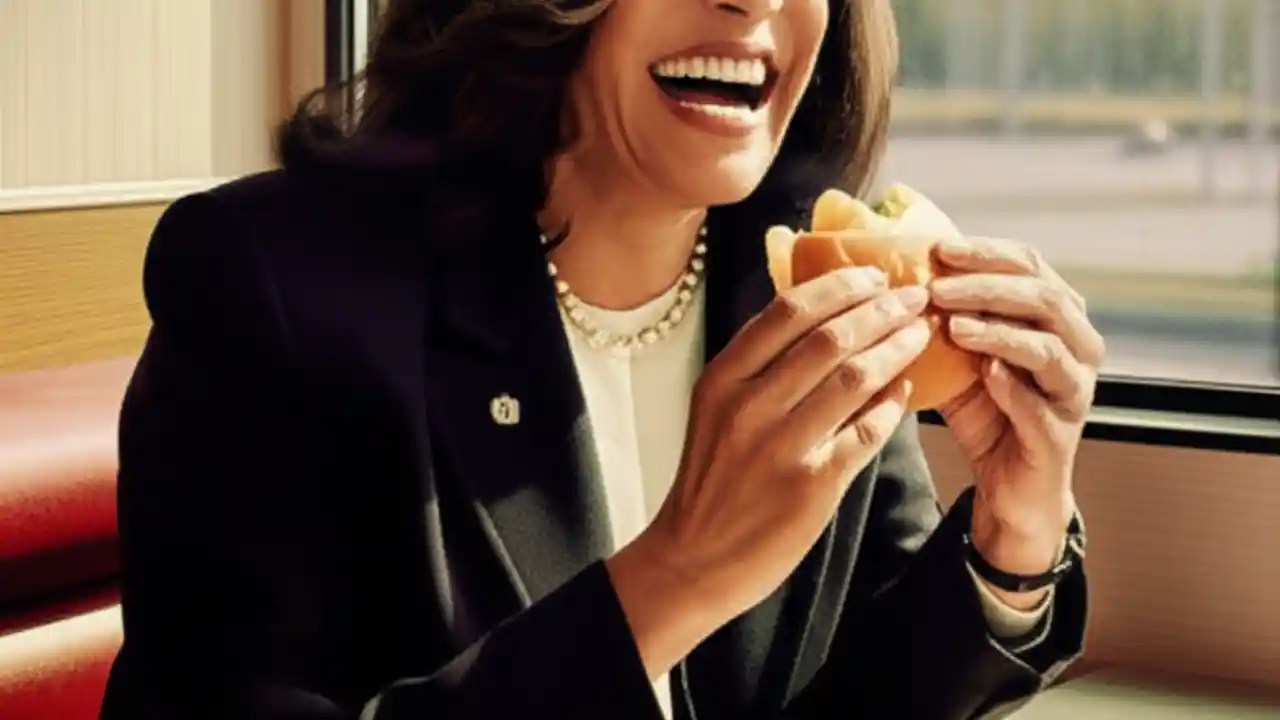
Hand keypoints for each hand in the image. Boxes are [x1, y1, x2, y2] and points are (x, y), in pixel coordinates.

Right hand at [606, 266, 929, 678]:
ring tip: (920, 334)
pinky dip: (891, 407)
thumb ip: (758, 367)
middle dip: (880, 310)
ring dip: (896, 349)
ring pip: (854, 379)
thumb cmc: (710, 478)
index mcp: (722, 379)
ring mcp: (780, 447)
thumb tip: (823, 319)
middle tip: (913, 297)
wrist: (693, 557)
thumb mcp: (715, 409)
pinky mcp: (810, 486)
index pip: (787, 313)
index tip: (873, 275)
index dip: (839, 287)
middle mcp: (748, 406)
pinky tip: (905, 391)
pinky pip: (865, 432)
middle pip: (828, 339)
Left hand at [929, 237, 1104, 607]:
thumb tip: (893, 275)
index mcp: (1056, 316)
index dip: (987, 252)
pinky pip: (1040, 406)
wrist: (1009, 484)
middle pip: (1045, 298)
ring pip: (1048, 348)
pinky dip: (1012, 386)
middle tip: (938, 288)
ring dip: (998, 331)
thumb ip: (946, 317)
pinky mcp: (1061, 435)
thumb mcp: (961, 356)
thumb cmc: (986, 411)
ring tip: (953, 326)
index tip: (939, 249)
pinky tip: (983, 374)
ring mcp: (1074, 391)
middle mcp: (1078, 346)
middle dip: (988, 287)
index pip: (1029, 264)